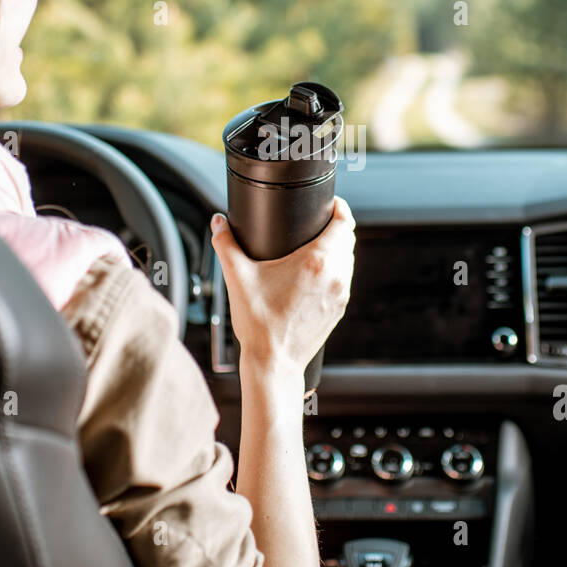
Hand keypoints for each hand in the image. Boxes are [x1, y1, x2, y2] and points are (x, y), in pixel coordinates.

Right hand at [210, 196, 355, 380]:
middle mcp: (335, 275)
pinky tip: (317, 273)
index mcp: (316, 261)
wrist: (274, 362)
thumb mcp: (237, 277)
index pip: (344, 222)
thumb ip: (226, 243)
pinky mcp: (339, 309)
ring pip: (348, 260)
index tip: (330, 204)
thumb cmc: (258, 322)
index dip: (339, 208)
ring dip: (338, 249)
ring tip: (318, 245)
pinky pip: (344, 280)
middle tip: (319, 222)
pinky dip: (336, 270)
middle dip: (336, 227)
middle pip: (348, 239)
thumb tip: (218, 222)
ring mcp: (340, 294)